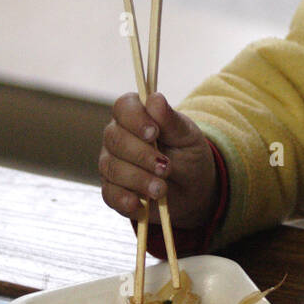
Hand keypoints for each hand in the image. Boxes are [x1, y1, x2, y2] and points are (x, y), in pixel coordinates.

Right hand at [99, 91, 217, 228]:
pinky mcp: (113, 190)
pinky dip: (125, 199)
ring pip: (112, 168)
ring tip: (162, 189)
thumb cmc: (189, 155)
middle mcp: (118, 137)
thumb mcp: (188, 136)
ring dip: (139, 179)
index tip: (153, 133)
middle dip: (142, 155)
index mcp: (136, 116)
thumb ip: (171, 120)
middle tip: (166, 167)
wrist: (194, 189)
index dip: (135, 119)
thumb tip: (155, 99)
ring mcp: (112, 164)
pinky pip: (110, 194)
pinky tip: (140, 204)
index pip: (123, 107)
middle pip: (115, 139)